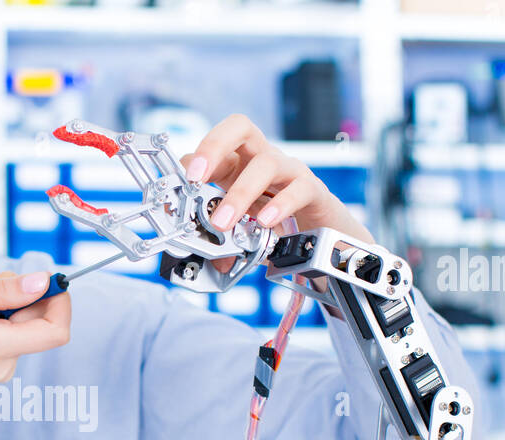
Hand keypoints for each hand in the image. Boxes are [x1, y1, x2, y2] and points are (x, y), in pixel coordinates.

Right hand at [0, 270, 71, 394]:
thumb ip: (2, 292)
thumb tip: (43, 282)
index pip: (56, 332)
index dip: (60, 301)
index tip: (47, 277)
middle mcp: (3, 366)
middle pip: (41, 324)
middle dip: (27, 295)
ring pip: (25, 326)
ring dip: (9, 304)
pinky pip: (11, 334)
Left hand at [180, 114, 373, 273]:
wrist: (322, 237)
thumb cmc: (276, 223)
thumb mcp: (240, 224)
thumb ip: (218, 232)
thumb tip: (199, 247)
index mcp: (240, 163)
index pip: (217, 142)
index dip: (196, 155)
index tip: (182, 180)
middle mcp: (262, 159)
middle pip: (241, 127)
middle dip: (214, 146)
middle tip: (196, 177)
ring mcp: (289, 171)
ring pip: (267, 163)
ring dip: (241, 193)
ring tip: (224, 222)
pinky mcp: (314, 191)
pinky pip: (299, 188)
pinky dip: (280, 204)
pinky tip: (266, 222)